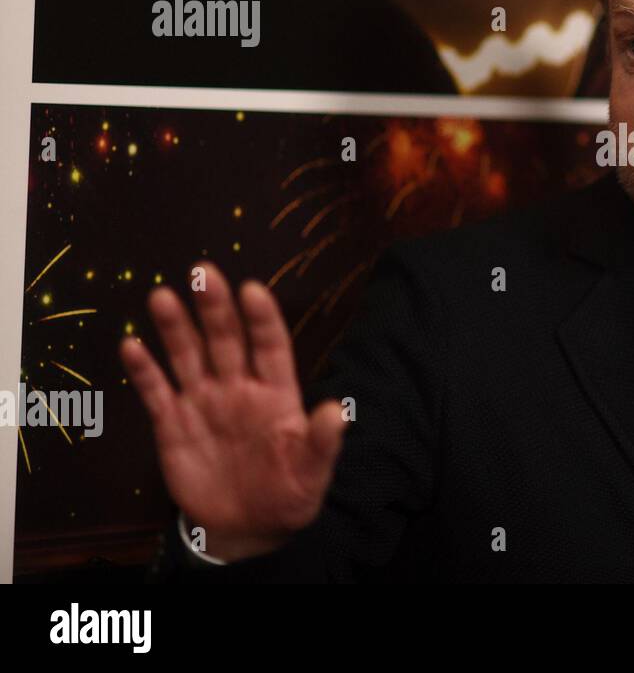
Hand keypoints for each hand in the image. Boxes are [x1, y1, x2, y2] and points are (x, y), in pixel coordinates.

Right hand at [120, 261, 346, 561]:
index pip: (271, 346)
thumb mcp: (312, 472)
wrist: (247, 526)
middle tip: (203, 272)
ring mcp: (204, 402)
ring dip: (176, 328)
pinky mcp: (173, 424)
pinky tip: (132, 345)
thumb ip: (321, 442)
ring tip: (163, 296)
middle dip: (215, 308)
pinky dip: (145, 370)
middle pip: (226, 340)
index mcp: (276, 393)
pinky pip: (157, 392)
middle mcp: (238, 388)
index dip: (262, 319)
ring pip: (189, 356)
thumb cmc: (289, 492)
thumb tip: (337, 410)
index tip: (252, 289)